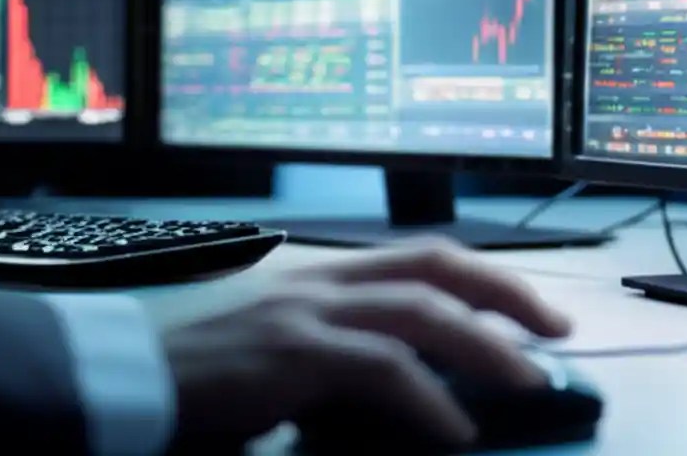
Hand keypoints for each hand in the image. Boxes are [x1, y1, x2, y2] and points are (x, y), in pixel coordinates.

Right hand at [162, 239, 571, 451]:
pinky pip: (381, 368)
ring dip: (486, 345)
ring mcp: (307, 311)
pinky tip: (455, 428)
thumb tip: (406, 390)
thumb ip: (340, 358)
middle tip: (558, 329)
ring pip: (421, 310)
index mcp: (323, 278)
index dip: (484, 276)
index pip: (421, 258)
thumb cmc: (200, 374)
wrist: (128, 377)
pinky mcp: (291, 352)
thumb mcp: (281, 353)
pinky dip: (428, 398)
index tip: (531, 307)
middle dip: (506, 292)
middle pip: (436, 265)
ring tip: (530, 378)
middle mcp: (322, 281)